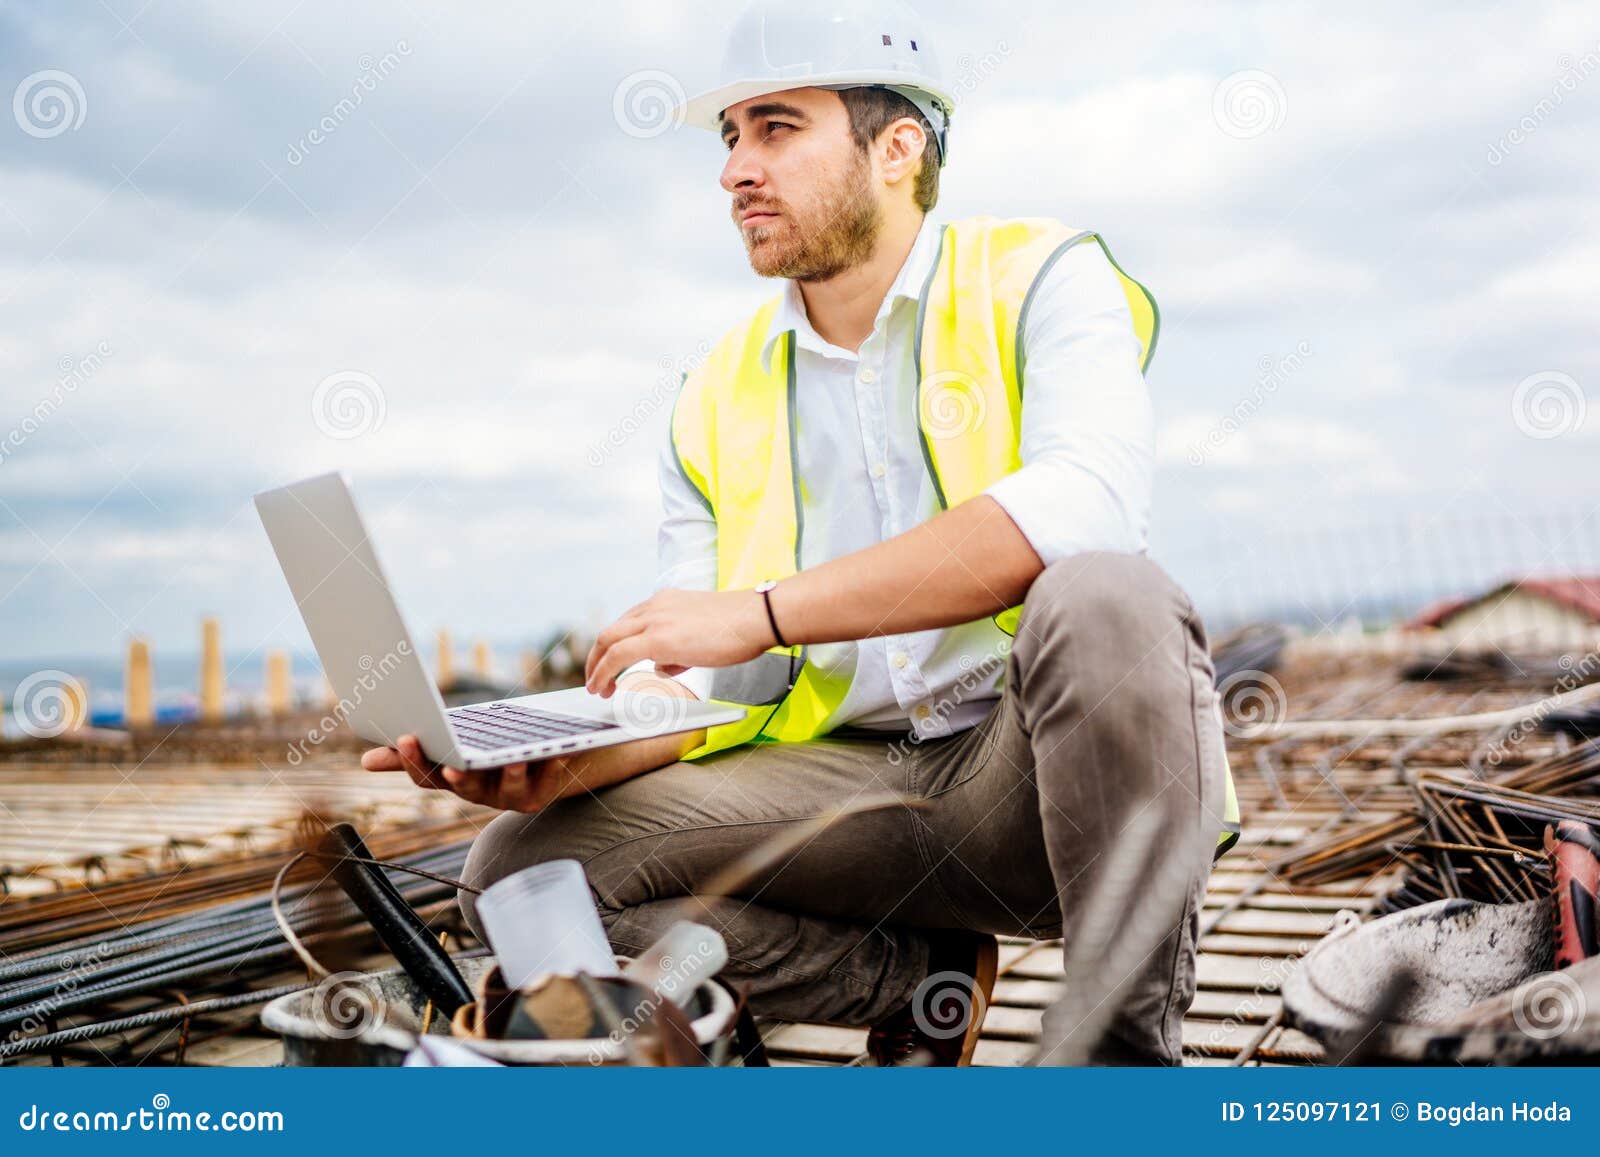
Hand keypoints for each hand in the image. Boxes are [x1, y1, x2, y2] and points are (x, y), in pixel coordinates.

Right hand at [361, 734, 574, 812]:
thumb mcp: (452, 747)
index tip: (405, 736)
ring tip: (513, 759)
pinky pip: (547, 782)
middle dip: (456, 775)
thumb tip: (366, 762)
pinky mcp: (539, 795)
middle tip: (451, 763)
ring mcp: (508, 797)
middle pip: (463, 787)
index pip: (426, 776)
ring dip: (509, 775)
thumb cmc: (487, 753)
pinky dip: (552, 766)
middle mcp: (477, 794)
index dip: (414, 760)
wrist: (541, 768)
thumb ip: (415, 755)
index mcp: (453, 779)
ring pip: (507, 789)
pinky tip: (558, 751)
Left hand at [584, 587, 775, 696]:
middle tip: (595, 677)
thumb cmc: (739, 628)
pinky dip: (604, 672)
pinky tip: (603, 687)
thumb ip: (677, 649)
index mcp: (665, 601)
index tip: (611, 662)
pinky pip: (618, 656)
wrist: (756, 618)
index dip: (615, 645)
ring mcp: (654, 619)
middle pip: (611, 630)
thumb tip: (659, 666)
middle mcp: (655, 606)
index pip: (628, 622)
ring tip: (596, 687)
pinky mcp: (657, 638)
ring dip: (597, 666)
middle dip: (597, 656)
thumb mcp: (700, 635)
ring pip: (608, 640)